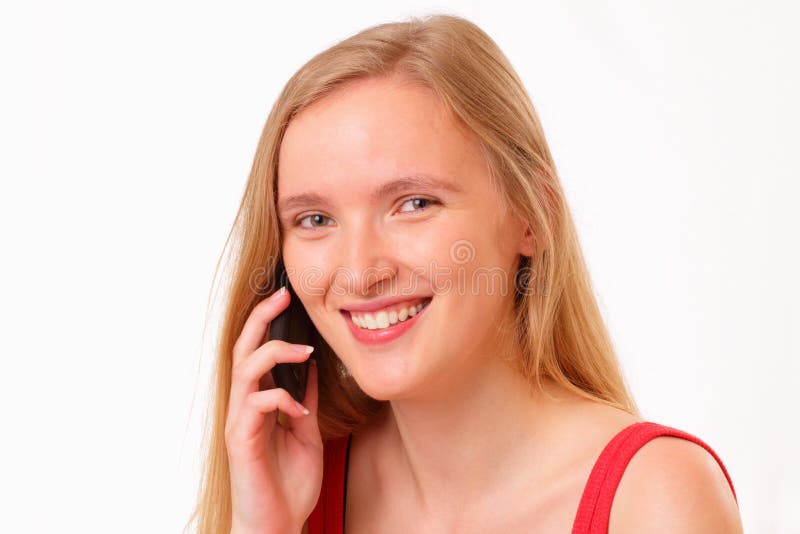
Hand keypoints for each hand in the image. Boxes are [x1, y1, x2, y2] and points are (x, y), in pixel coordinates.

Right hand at [225, 287, 322, 532]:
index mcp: (258, 402)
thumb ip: (304, 400)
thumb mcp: (306, 433)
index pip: (256, 352)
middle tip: (282, 295)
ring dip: (273, 354)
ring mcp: (239, 422)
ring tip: (302, 351)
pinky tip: (300, 411)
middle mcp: (243, 406)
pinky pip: (255, 406)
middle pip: (243, 350)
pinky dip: (280, 399)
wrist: (278, 525)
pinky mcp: (240, 441)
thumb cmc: (288, 484)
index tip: (286, 298)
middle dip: (260, 319)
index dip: (267, 324)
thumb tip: (311, 367)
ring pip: (244, 370)